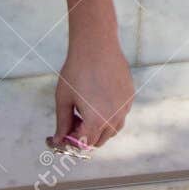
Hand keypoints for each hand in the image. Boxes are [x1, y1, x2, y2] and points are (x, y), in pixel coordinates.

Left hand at [48, 35, 133, 151]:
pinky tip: (98, 99)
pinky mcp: (129, 98)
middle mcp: (114, 118)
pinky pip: (119, 116)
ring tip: (86, 109)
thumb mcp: (64, 99)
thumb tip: (59, 140)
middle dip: (85, 136)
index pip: (84, 144)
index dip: (72, 141)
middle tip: (74, 120)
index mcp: (95, 121)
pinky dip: (109, 116)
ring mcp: (124, 108)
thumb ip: (62, 123)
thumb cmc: (76, 70)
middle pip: (98, 141)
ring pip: (111, 131)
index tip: (65, 131)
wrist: (96, 44)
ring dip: (98, 128)